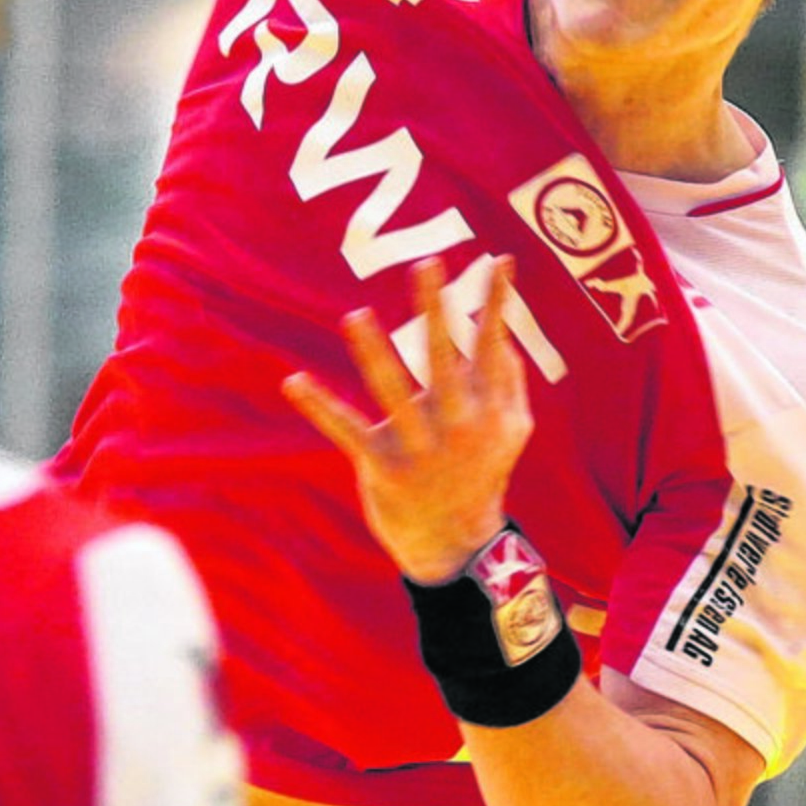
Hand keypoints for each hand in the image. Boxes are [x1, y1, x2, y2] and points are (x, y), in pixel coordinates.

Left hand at [283, 256, 531, 585]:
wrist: (458, 544)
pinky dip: (319, 405)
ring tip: (356, 315)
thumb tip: (503, 333)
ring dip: (373, 352)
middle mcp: (456, 423)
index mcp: (489, 409)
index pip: (494, 345)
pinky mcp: (382, 465)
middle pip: (443, 357)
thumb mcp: (512, 432)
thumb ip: (510, 383)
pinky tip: (294, 382)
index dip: (496, 303)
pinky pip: (347, 429)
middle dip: (436, 310)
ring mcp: (418, 445)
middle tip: (428, 264)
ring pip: (393, 390)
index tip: (499, 261)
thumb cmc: (482, 475)